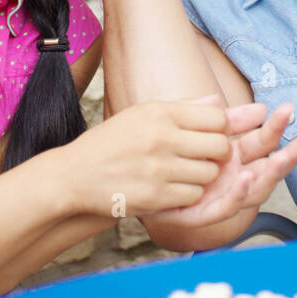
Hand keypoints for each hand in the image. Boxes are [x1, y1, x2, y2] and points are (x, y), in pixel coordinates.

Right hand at [57, 97, 234, 219]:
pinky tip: (173, 188)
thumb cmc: (112, 141)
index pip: (217, 117)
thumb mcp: (143, 113)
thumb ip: (184, 107)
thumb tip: (218, 100)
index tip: (210, 135)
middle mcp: (162, 138)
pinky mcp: (155, 197)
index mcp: (161, 113)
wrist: (75, 175)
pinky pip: (194, 196)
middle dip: (219, 154)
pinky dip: (189, 195)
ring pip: (210, 174)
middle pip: (221, 147)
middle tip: (204, 157)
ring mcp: (159, 169)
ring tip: (186, 173)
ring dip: (203, 176)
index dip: (221, 128)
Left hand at [143, 97, 296, 230]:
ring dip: (270, 173)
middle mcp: (232, 178)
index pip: (261, 140)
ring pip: (254, 189)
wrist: (125, 179)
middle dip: (290, 153)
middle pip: (268, 166)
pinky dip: (239, 194)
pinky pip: (225, 207)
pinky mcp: (202, 213)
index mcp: (233, 156)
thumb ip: (212, 117)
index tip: (288, 108)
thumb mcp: (186, 127)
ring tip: (282, 157)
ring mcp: (220, 197)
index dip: (275, 126)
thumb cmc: (160, 153)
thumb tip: (236, 102)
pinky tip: (247, 177)